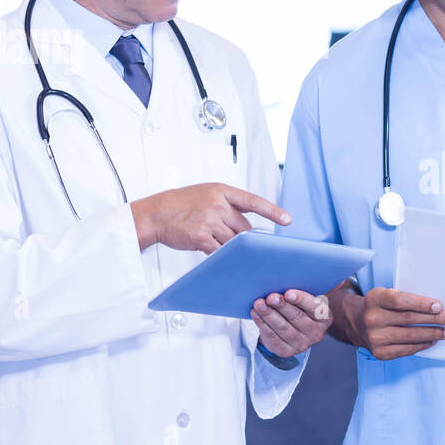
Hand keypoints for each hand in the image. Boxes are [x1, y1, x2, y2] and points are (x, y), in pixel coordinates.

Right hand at [131, 183, 291, 252]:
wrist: (156, 213)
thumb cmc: (182, 205)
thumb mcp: (207, 194)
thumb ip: (228, 206)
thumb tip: (248, 227)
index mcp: (222, 191)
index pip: (253, 201)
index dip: (273, 212)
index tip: (288, 220)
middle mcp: (218, 204)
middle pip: (245, 229)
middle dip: (241, 237)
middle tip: (227, 236)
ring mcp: (210, 220)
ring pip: (234, 242)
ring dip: (228, 246)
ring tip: (212, 238)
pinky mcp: (201, 237)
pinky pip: (219, 251)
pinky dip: (218, 253)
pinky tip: (208, 247)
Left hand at [249, 288, 331, 357]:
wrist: (291, 326)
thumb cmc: (299, 306)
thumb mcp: (305, 297)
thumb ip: (306, 288)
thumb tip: (303, 275)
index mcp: (324, 317)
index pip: (316, 309)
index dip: (302, 300)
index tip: (288, 293)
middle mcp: (316, 333)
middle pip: (298, 319)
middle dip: (283, 307)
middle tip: (270, 297)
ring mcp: (302, 344)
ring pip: (284, 329)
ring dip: (269, 315)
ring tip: (259, 303)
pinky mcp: (286, 351)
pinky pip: (273, 338)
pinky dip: (262, 325)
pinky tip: (255, 314)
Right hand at [344, 287, 444, 360]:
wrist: (357, 323)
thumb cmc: (381, 306)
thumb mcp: (387, 295)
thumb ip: (406, 298)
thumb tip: (437, 307)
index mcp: (375, 298)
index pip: (400, 301)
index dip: (421, 304)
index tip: (439, 306)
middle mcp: (372, 318)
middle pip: (409, 319)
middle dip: (434, 319)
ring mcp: (374, 338)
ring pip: (410, 336)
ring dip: (432, 334)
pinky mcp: (379, 353)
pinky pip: (406, 349)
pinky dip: (422, 345)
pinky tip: (432, 341)